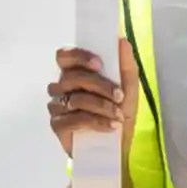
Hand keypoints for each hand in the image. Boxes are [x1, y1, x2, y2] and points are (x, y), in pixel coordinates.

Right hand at [47, 37, 140, 157]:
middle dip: (100, 85)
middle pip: (72, 77)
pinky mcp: (57, 126)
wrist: (118, 147)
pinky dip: (96, 122)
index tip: (100, 64)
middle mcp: (62, 87)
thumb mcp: (129, 88)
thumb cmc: (119, 113)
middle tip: (119, 96)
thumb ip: (126, 65)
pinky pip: (73, 119)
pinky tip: (110, 126)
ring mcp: (57, 107)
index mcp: (76, 73)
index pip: (65, 56)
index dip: (79, 56)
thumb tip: (122, 40)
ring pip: (76, 99)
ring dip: (102, 106)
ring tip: (118, 116)